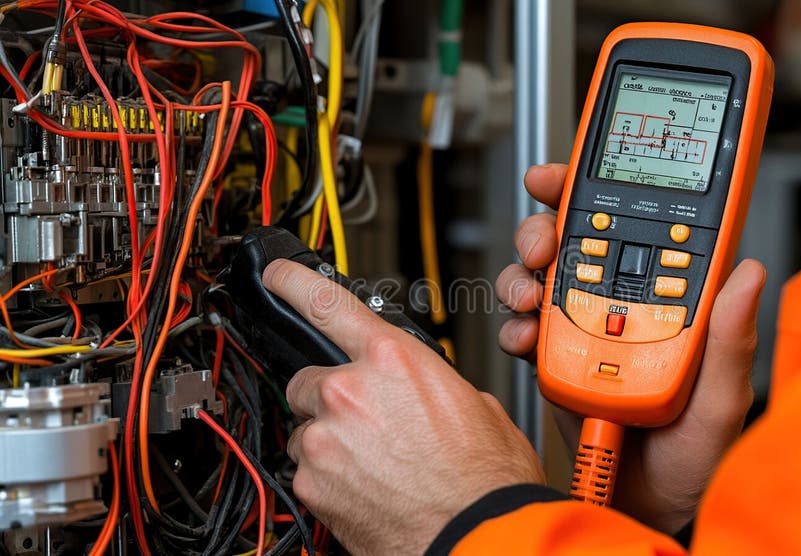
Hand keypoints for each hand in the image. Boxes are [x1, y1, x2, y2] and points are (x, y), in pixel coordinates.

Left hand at [264, 260, 544, 554]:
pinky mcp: (311, 484)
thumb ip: (435, 385)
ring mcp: (325, 440)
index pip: (327, 304)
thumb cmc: (485, 479)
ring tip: (376, 463)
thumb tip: (425, 392)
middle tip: (369, 422)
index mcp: (393, 360)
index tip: (276, 274)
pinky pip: (308, 470)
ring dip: (331, 439)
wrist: (474, 535)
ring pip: (307, 428)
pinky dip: (330, 478)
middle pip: (312, 379)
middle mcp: (349, 392)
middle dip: (333, 396)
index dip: (294, 282)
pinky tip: (368, 488)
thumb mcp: (477, 407)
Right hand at [495, 163, 763, 533]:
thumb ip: (731, 339)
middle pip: (573, 243)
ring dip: (522, 278)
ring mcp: (586, 332)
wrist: (647, 506)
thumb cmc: (694, 457)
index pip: (636, 228)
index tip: (563, 178)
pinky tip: (525, 338)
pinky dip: (515, 328)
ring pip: (540, 279)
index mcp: (671, 300)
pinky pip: (524, 330)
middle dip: (544, 230)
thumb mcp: (724, 399)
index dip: (596, 194)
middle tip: (540, 244)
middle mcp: (624, 306)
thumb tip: (749, 273)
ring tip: (528, 296)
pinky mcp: (557, 360)